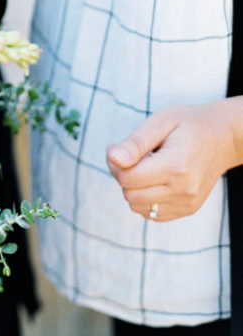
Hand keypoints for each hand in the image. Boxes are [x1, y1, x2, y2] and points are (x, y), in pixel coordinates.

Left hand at [106, 100, 242, 220]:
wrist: (222, 137)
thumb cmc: (189, 124)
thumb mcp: (160, 122)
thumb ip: (135, 142)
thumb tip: (113, 159)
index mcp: (175, 167)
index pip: (127, 178)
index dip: (113, 161)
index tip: (116, 146)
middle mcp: (183, 190)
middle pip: (130, 194)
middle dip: (121, 174)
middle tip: (129, 155)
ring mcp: (187, 203)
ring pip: (138, 207)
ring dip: (132, 188)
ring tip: (144, 166)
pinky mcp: (188, 209)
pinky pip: (152, 214)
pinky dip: (144, 198)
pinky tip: (152, 179)